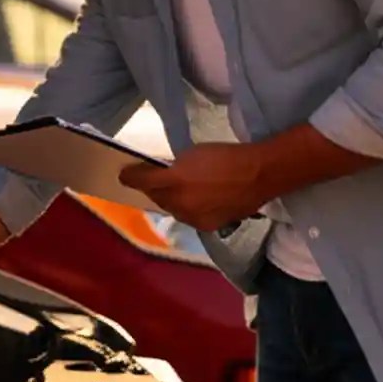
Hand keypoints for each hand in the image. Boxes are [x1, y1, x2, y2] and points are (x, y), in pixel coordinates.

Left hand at [118, 142, 270, 230]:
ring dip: (169, 201)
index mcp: (174, 181)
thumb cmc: (225, 156)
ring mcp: (193, 218)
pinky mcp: (207, 227)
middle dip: (152, 189)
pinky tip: (193, 202)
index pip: (143, 182)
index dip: (131, 177)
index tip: (124, 175)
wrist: (259, 175)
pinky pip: (189, 218)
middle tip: (152, 180)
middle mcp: (180, 203)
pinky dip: (187, 210)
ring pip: (172, 210)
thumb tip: (163, 174)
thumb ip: (174, 166)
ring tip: (176, 191)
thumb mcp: (193, 154)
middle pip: (156, 198)